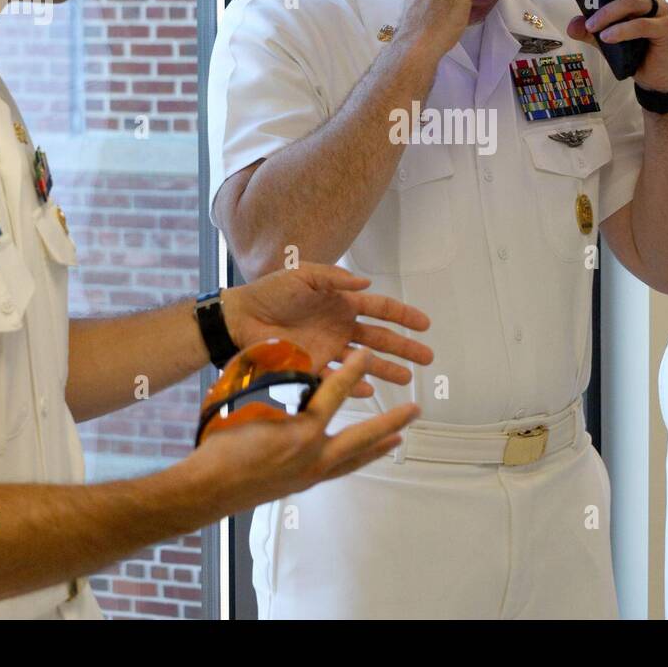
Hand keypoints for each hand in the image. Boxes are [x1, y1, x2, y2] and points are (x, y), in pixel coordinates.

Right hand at [192, 349, 420, 510]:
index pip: (335, 392)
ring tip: (400, 437)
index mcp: (300, 431)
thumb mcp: (243, 402)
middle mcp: (312, 454)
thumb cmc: (220, 444)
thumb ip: (267, 378)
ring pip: (355, 457)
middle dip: (390, 420)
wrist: (207, 489)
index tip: (367, 355)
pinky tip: (361, 456)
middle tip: (415, 408)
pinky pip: (339, 470)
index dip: (353, 371)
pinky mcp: (304, 484)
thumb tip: (282, 354)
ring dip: (379, 444)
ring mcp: (311, 473)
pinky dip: (356, 460)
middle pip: (363, 434)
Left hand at [220, 262, 432, 397]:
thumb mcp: (303, 274)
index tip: (424, 324)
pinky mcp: (312, 367)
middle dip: (404, 348)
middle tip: (427, 358)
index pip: (380, 309)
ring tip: (407, 379)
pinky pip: (337, 380)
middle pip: (380, 339)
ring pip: (364, 362)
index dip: (403, 315)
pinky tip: (368, 392)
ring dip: (386, 370)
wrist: (239, 317)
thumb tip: (365, 282)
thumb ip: (334, 278)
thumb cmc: (269, 292)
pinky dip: (352, 386)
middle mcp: (339, 327)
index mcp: (341, 303)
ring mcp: (328, 349)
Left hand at [565, 0, 667, 91]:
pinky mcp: (665, 29)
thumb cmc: (637, 52)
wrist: (658, 78)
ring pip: (632, 0)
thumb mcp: (607, 39)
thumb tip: (572, 25)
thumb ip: (590, 30)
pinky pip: (641, 25)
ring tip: (592, 26)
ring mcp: (660, 11)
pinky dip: (621, 30)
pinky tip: (607, 38)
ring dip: (607, 12)